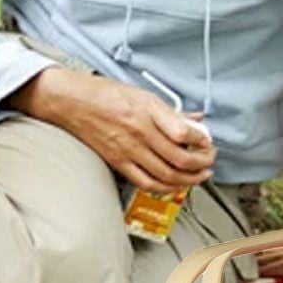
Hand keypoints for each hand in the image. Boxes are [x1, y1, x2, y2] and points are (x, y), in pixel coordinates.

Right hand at [13, 68, 215, 190]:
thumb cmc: (105, 94)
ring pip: (166, 175)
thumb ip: (171, 111)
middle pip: (179, 158)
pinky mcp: (118, 163)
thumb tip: (195, 119)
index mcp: (147, 111)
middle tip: (210, 160)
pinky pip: (147, 183)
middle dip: (201, 163)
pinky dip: (166, 187)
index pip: (183, 132)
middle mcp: (139, 132)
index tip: (207, 140)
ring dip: (189, 179)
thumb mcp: (143, 94)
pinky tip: (176, 185)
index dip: (201, 140)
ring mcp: (128, 150)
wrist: (72, 102)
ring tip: (200, 176)